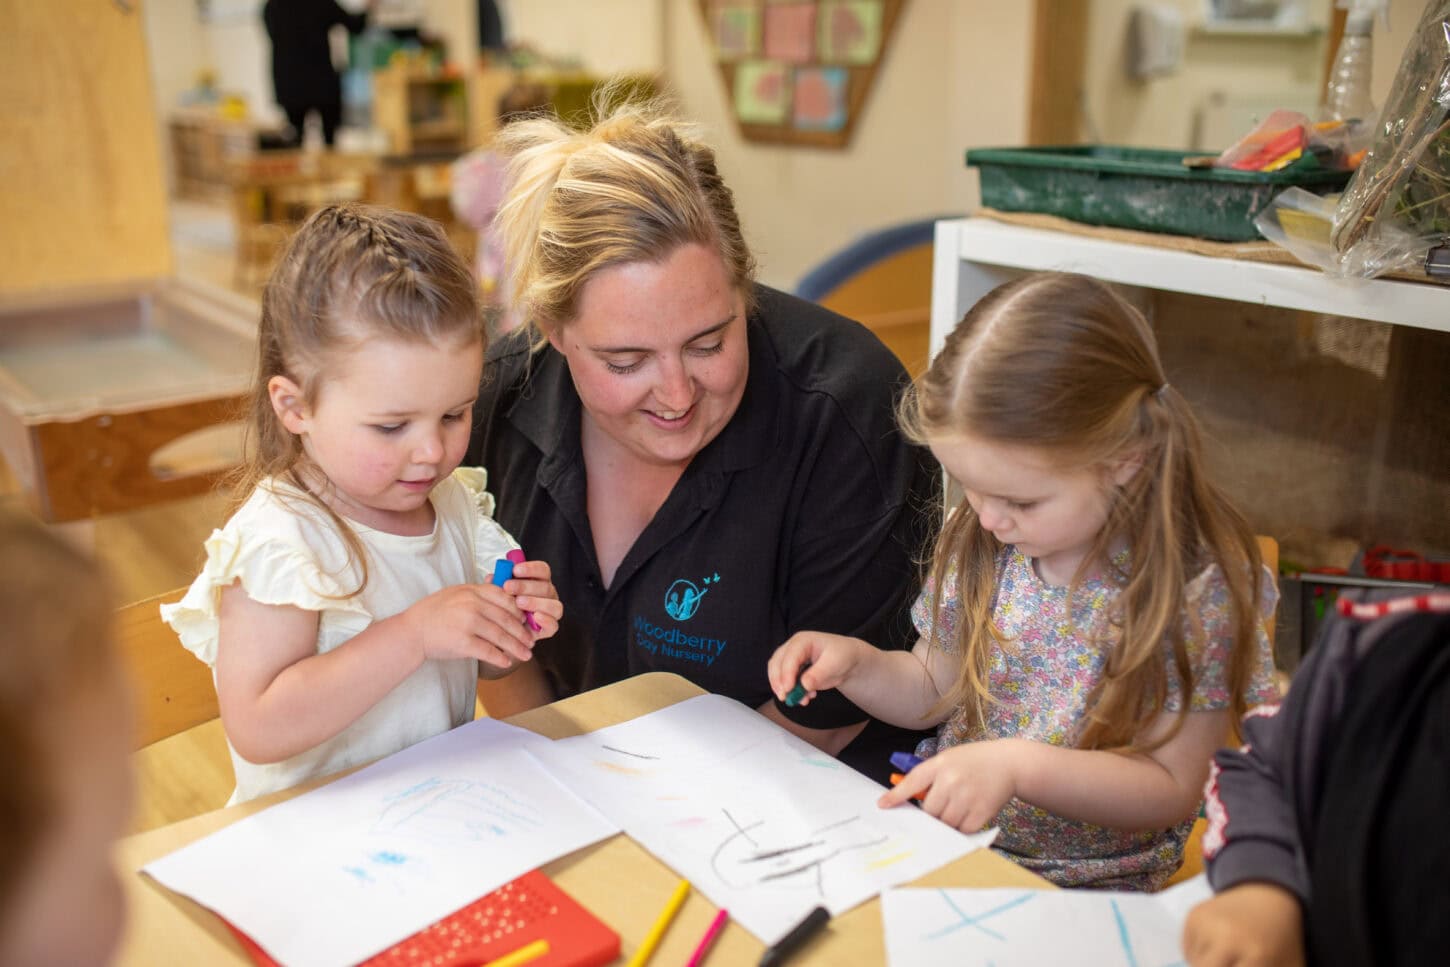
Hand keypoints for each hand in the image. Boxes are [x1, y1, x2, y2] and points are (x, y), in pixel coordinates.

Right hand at [400, 583, 535, 669]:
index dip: (520, 611)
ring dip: (516, 647)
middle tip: (531, 641)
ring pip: (501, 636)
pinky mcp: (463, 642)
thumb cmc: (435, 613)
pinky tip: (507, 662)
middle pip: (507, 618)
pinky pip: (488, 651)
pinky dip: (500, 658)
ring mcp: (468, 623)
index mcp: (472, 591)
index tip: (527, 621)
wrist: (412, 631)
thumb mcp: (457, 594)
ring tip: (526, 655)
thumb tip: (507, 601)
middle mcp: (472, 604)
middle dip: (522, 632)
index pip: (505, 598)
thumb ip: (479, 595)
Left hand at [494, 558, 562, 639]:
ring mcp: (551, 612)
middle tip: (508, 587)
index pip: (543, 570)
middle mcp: (548, 595)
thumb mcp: (499, 593)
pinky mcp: (549, 628)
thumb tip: (492, 578)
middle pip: (547, 587)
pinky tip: (535, 617)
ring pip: (554, 605)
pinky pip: (554, 624)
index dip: (531, 568)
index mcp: (540, 582)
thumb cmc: (504, 606)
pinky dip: (546, 620)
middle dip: (526, 586)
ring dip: (536, 602)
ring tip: (518, 603)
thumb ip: (498, 584)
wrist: (505, 629)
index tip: (515, 570)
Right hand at [767, 631, 872, 704]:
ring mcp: (791, 660)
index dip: (786, 673)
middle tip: (784, 697)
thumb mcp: (834, 664)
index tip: (788, 689)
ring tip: (801, 700)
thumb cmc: (842, 655)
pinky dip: (792, 692)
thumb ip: (818, 674)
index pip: (789, 656)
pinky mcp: (793, 672)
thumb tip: (804, 685)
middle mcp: (793, 648)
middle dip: (778, 681)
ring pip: (777, 673)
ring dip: (784, 689)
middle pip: (777, 663)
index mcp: (802, 641)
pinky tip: (806, 698)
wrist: (848, 660)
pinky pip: (785, 682)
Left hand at [880, 739, 1018, 833]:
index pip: (912, 782)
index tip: (883, 806)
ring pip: (945, 823)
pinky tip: (969, 814)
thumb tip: (908, 797)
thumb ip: (929, 776)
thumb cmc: (974, 761)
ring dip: (947, 821)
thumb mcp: (948, 759)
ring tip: (957, 807)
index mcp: (940, 764)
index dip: (896, 796)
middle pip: (929, 811)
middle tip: (941, 806)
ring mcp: (967, 796)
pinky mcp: (982, 811)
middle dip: (932, 813)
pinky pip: (963, 829)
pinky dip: (962, 827)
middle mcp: (951, 780)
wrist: (1008, 763)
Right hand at [1182, 883, 1303, 966]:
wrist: (1268, 892)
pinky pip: (1189, 952)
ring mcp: (1206, 926)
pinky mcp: (1193, 917)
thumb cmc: (1282, 940)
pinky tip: (1217, 947)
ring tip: (1227, 961)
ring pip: (1195, 966)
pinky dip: (1199, 958)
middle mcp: (1226, 940)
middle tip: (1225, 965)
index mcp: (1257, 956)